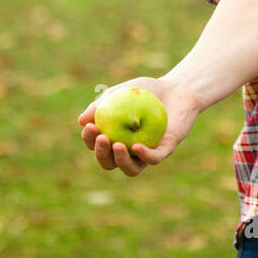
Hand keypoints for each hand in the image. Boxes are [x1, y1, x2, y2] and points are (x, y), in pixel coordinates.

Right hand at [77, 76, 201, 177]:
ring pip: (131, 169)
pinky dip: (144, 156)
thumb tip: (81, 121)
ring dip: (120, 161)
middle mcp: (128, 150)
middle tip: (102, 138)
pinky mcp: (165, 150)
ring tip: (117, 145)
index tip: (89, 127)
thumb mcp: (119, 93)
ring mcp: (147, 153)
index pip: (97, 145)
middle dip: (101, 154)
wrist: (176, 88)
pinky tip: (136, 146)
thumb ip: (100, 105)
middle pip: (109, 163)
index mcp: (114, 138)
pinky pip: (153, 159)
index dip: (90, 140)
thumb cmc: (145, 91)